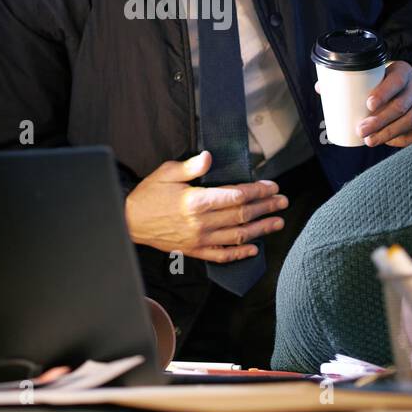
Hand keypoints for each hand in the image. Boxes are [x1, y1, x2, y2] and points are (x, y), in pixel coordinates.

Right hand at [124, 150, 288, 262]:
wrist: (129, 221)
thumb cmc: (148, 195)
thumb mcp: (167, 173)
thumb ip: (191, 167)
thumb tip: (209, 157)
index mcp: (196, 201)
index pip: (236, 196)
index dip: (257, 191)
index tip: (271, 187)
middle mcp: (201, 223)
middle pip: (242, 215)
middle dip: (266, 207)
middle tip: (282, 202)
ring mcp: (199, 239)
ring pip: (238, 235)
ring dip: (261, 229)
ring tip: (277, 222)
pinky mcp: (195, 250)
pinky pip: (222, 255)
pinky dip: (240, 254)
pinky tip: (254, 249)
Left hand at [314, 60, 411, 147]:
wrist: (411, 82)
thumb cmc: (385, 79)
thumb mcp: (374, 72)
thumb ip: (350, 79)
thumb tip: (320, 88)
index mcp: (403, 71)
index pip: (396, 81)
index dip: (383, 93)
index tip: (367, 105)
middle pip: (400, 106)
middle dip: (380, 121)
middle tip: (361, 130)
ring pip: (409, 121)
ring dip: (388, 133)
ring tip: (369, 141)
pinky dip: (404, 140)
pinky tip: (388, 143)